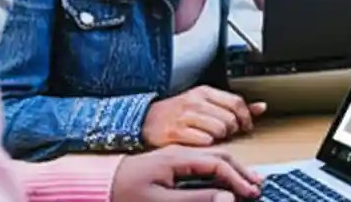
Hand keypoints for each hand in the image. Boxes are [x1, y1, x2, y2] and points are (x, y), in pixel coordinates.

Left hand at [111, 145, 262, 200]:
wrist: (95, 186)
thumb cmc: (122, 195)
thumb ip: (195, 199)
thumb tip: (227, 198)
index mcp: (178, 157)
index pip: (218, 164)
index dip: (237, 179)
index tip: (250, 193)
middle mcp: (178, 153)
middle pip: (219, 156)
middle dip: (240, 171)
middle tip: (256, 186)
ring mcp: (173, 157)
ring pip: (211, 158)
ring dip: (231, 169)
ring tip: (246, 182)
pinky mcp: (168, 165)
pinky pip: (200, 163)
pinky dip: (217, 170)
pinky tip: (221, 180)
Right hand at [143, 85, 266, 146]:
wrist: (146, 120)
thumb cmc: (179, 113)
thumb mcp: (206, 103)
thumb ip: (233, 105)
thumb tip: (261, 107)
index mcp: (204, 92)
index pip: (236, 102)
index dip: (246, 117)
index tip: (246, 126)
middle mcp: (195, 101)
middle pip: (230, 118)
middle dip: (231, 129)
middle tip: (225, 133)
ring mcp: (184, 116)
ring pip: (219, 130)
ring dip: (219, 137)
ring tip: (211, 136)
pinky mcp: (176, 132)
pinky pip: (203, 141)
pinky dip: (206, 144)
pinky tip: (200, 142)